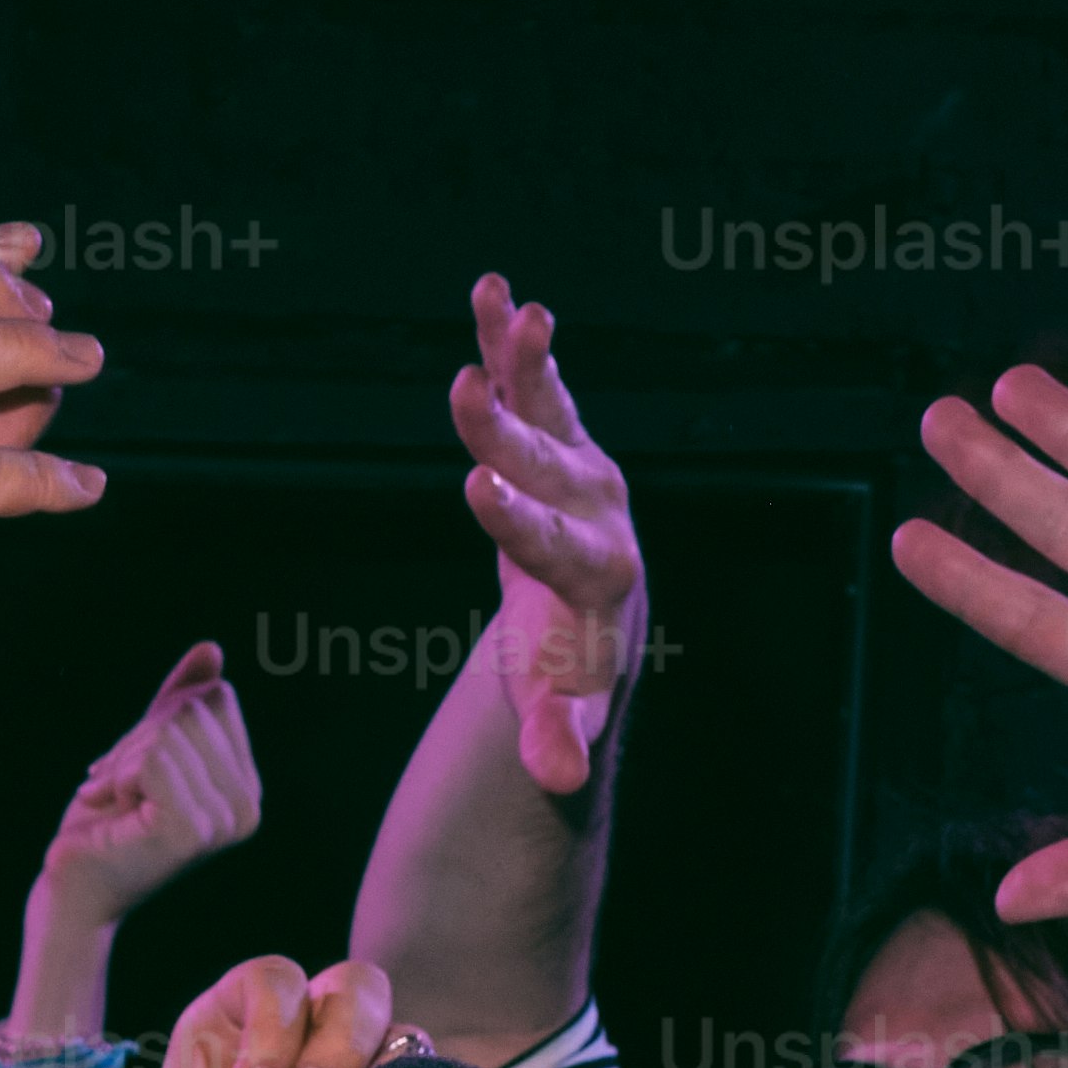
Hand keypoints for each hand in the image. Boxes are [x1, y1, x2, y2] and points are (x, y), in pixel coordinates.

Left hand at [36, 640, 261, 927]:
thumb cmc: (108, 821)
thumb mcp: (146, 748)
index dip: (163, 717)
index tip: (135, 766)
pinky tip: (111, 810)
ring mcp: (222, 823)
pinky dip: (117, 775)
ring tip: (114, 801)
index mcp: (246, 787)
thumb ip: (181, 702)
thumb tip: (212, 650)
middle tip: (118, 785)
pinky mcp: (189, 831)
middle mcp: (247, 808)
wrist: (75, 886)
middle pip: (193, 709)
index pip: (215, 697)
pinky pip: (152, 759)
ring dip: (122, 760)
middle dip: (140, 737)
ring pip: (167, 733)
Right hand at [451, 273, 644, 795]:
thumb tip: (557, 777)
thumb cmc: (572, 669)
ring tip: (511, 304)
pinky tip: (494, 290)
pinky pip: (534, 385)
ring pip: (550, 408)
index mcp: (599, 574)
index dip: (516, 516)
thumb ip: (560, 737)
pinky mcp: (561, 437)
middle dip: (505, 430)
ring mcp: (582, 465)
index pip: (553, 543)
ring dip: (527, 358)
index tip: (476, 487)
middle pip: (546, 466)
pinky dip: (511, 343)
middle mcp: (599, 509)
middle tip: (468, 389)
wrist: (596, 617)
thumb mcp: (565, 707)